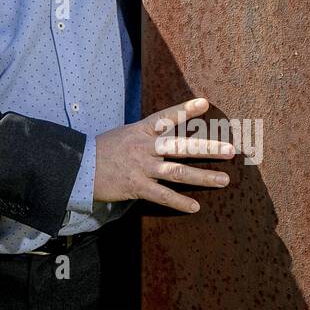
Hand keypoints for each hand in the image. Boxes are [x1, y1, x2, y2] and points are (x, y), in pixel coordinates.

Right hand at [92, 97, 235, 211]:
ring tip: (224, 180)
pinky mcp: (136, 187)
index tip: (205, 103)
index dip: (185, 110)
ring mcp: (141, 167)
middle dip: (208, 148)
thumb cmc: (102, 150)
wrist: (78, 168)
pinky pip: (162, 196)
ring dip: (203, 177)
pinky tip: (195, 207)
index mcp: (140, 131)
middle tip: (230, 150)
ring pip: (177, 172)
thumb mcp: (124, 134)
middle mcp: (144, 147)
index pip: (166, 117)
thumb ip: (146, 135)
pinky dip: (179, 202)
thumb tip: (166, 134)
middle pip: (181, 146)